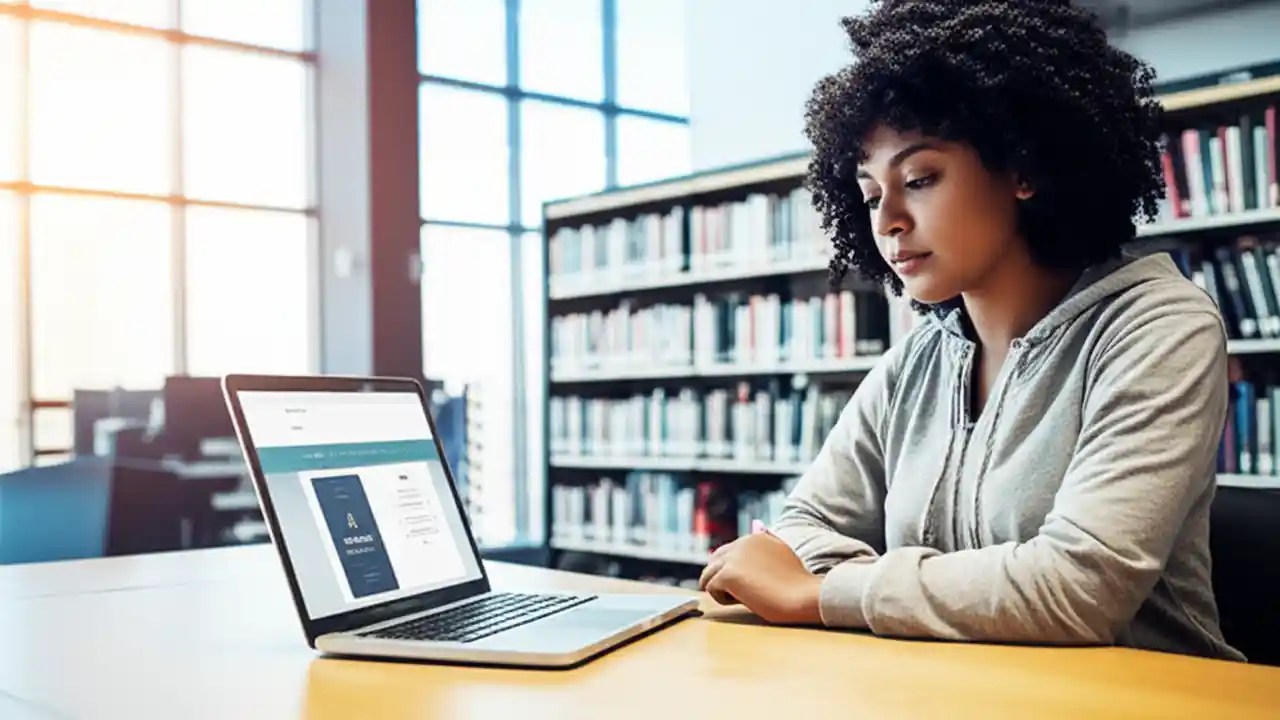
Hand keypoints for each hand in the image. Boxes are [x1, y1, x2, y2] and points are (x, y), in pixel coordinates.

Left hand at [698, 533, 823, 624]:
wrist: (803, 596)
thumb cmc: (797, 585)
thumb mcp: (782, 557)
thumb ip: (764, 552)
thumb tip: (750, 553)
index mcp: (756, 537)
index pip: (728, 552)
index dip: (733, 571)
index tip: (748, 584)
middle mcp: (742, 542)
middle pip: (714, 561)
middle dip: (721, 578)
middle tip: (739, 593)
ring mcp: (734, 557)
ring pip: (708, 574)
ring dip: (721, 589)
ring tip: (743, 598)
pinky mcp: (728, 574)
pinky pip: (710, 588)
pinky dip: (722, 599)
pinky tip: (743, 601)